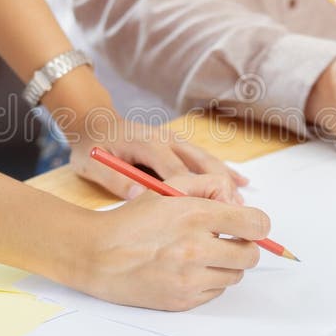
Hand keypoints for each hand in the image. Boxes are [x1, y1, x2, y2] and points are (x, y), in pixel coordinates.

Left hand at [69, 116, 247, 200]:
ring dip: (226, 180)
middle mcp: (166, 138)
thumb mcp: (92, 165)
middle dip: (218, 187)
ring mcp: (175, 140)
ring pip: (207, 160)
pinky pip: (205, 159)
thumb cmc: (92, 148)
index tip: (205, 212)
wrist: (94, 122)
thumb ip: (115, 179)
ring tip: (242, 205)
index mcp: (146, 143)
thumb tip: (139, 197)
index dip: (191, 190)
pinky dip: (224, 171)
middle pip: (199, 163)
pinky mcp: (179, 144)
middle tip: (234, 212)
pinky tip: (242, 184)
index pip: (173, 168)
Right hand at [74, 174, 269, 310]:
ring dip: (225, 264)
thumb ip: (208, 185)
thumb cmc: (133, 220)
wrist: (97, 255)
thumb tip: (237, 201)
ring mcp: (190, 279)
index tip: (249, 225)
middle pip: (250, 255)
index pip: (256, 225)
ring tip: (200, 253)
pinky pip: (215, 292)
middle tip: (224, 239)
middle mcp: (196, 249)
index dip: (257, 224)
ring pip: (235, 275)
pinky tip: (187, 269)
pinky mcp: (183, 300)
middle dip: (243, 245)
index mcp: (196, 216)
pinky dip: (208, 281)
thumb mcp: (168, 188)